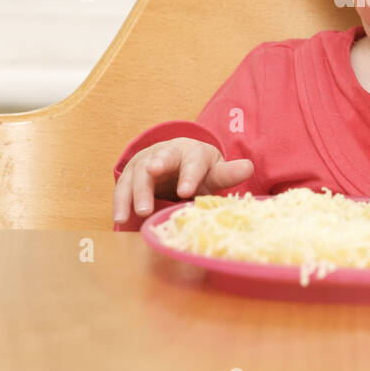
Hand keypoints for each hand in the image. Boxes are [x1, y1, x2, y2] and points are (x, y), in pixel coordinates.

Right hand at [113, 137, 253, 223]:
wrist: (178, 159)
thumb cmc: (199, 170)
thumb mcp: (214, 171)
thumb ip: (228, 173)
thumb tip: (249, 167)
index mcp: (191, 151)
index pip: (192, 162)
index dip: (189, 176)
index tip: (186, 192)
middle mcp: (166, 152)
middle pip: (159, 160)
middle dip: (153, 176)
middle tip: (148, 202)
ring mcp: (145, 160)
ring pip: (138, 174)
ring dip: (134, 194)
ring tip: (135, 214)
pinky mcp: (131, 172)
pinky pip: (123, 186)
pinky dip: (120, 202)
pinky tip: (120, 219)